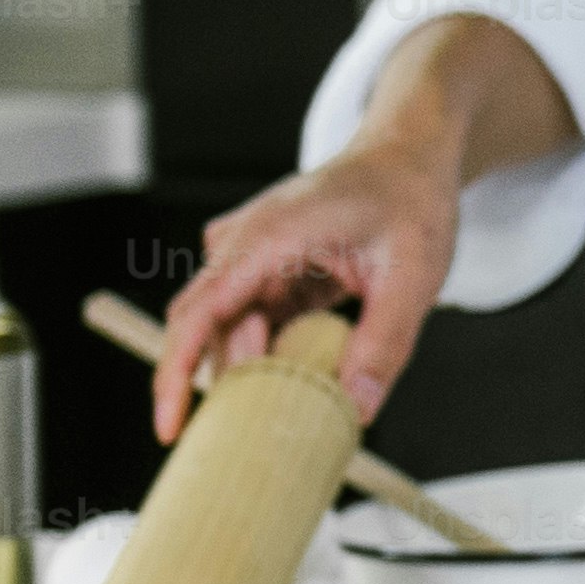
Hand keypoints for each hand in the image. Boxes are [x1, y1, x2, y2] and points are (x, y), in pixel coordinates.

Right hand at [149, 15, 571, 436]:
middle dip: (242, 381)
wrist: (407, 155)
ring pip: (235, 334)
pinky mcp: (259, 270)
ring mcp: (245, 256)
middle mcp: (242, 244)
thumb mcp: (415, 276)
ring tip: (320, 383)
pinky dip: (280, 352)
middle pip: (213, 333)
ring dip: (268, 367)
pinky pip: (255, 325)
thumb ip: (385, 343)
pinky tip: (318, 362)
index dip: (175, 373)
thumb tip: (355, 410)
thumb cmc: (411, 201)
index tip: (169, 428)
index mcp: (268, 236)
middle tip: (287, 421)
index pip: (199, 314)